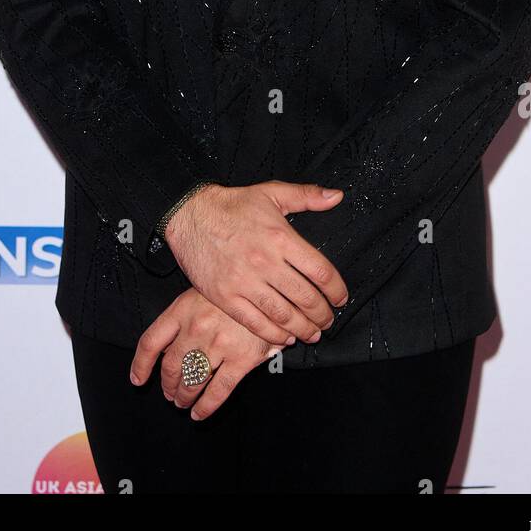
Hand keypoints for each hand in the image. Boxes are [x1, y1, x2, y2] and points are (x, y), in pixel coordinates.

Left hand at [130, 286, 290, 420]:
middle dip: (168, 385)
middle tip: (170, 394)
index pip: (150, 343)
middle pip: (171, 366)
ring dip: (184, 397)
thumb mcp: (203, 290)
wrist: (269, 285)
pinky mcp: (241, 358)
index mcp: (182, 309)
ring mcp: (218, 344)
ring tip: (183, 403)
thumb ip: (184, 316)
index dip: (141, 365)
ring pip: (192, 381)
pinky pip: (218, 391)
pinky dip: (206, 406)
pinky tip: (199, 413)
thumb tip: (166, 346)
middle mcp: (196, 328)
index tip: (138, 380)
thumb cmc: (234, 285)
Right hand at [164, 180, 348, 344]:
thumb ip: (307, 196)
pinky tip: (284, 338)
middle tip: (329, 320)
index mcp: (280, 237)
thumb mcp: (271, 192)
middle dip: (323, 314)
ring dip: (303, 329)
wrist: (189, 214)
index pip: (320, 271)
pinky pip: (255, 323)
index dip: (336, 290)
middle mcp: (265, 262)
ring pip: (283, 315)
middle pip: (305, 298)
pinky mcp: (225, 297)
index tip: (341, 298)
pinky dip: (273, 335)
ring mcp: (244, 282)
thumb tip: (336, 196)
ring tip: (312, 333)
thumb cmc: (231, 204)